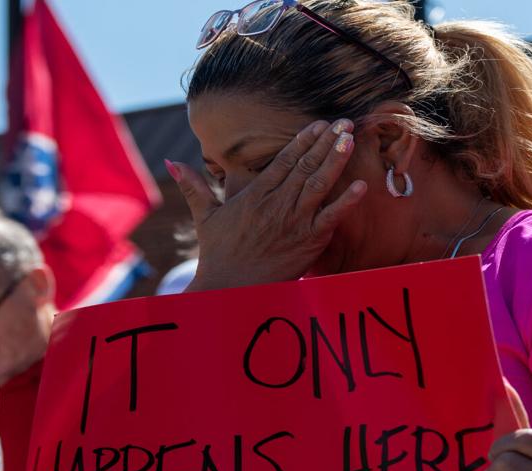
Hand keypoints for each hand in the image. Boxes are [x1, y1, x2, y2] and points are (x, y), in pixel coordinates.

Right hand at [167, 118, 367, 290]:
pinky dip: (347, 201)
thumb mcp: (205, 216)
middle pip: (305, 165)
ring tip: (349, 139)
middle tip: (344, 122)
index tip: (319, 124)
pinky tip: (361, 185)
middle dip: (326, 142)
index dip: (303, 140)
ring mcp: (294, 222)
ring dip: (336, 160)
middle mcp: (276, 204)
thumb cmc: (219, 254)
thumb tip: (170, 162)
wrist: (231, 288)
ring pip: (319, 183)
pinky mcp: (309, 242)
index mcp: (255, 195)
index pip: (284, 160)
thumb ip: (193, 186)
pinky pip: (331, 217)